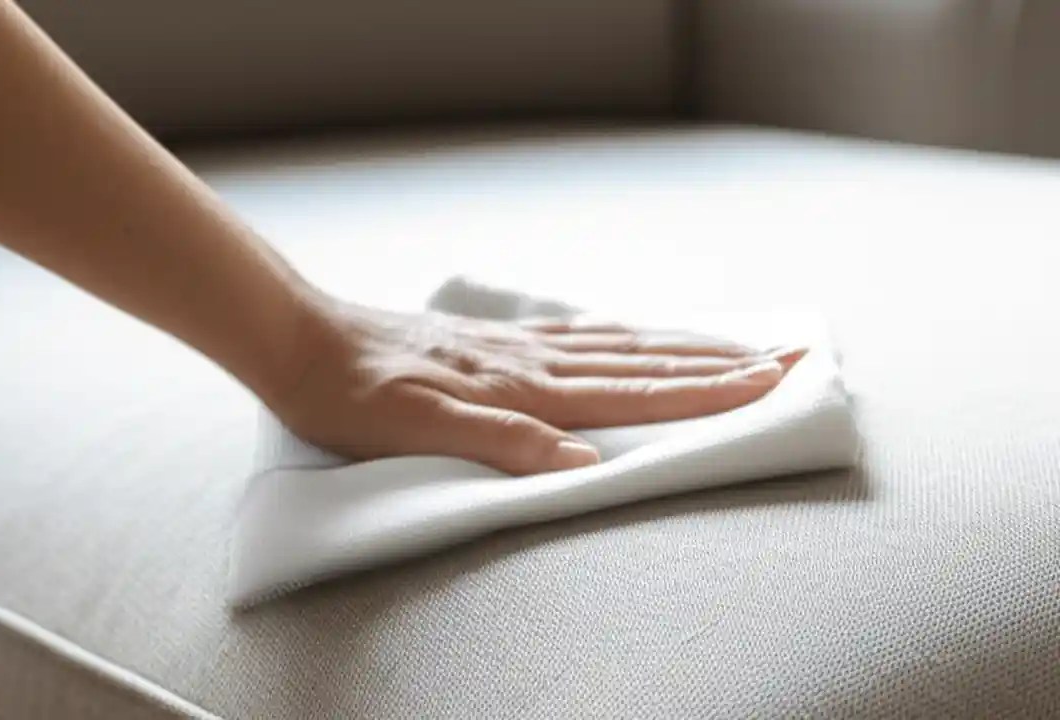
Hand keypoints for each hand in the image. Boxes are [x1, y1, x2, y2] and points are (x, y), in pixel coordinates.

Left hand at [271, 298, 805, 475]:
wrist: (304, 341)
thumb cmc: (354, 395)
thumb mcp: (419, 429)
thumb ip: (503, 444)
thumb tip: (585, 464)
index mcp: (524, 390)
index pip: (635, 393)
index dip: (707, 392)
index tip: (773, 381)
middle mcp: (531, 362)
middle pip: (645, 363)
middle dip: (721, 363)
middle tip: (789, 355)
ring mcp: (514, 347)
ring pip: (619, 345)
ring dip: (684, 347)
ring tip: (737, 343)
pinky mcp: (491, 342)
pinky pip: (577, 336)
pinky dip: (623, 336)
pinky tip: (632, 335)